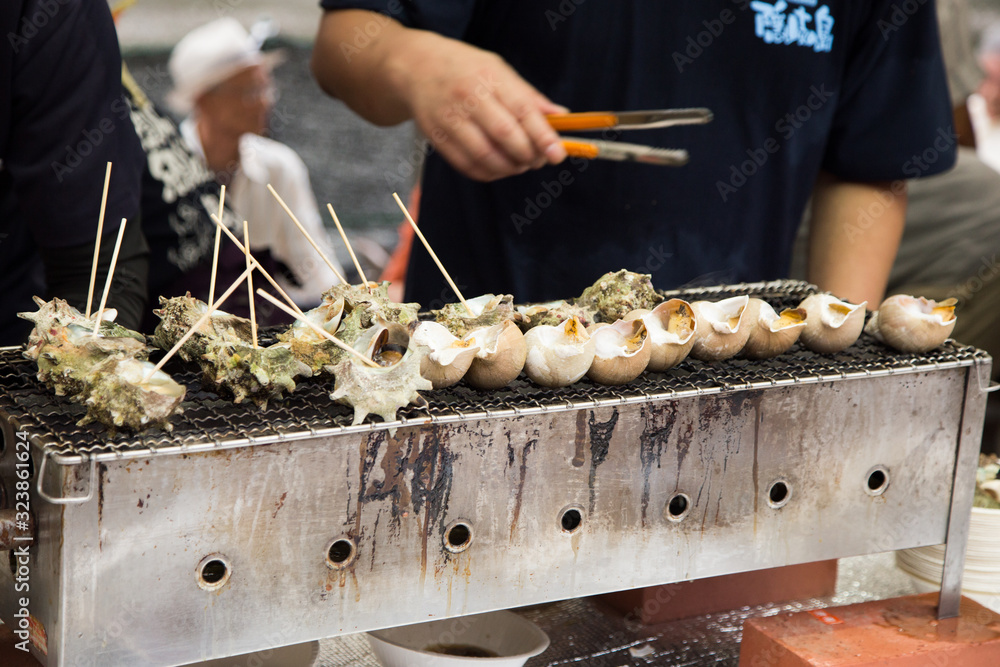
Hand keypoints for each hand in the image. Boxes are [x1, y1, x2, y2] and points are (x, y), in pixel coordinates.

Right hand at [391, 30, 568, 180]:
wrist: (416, 68)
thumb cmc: (465, 69)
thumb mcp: (498, 70)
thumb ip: (529, 96)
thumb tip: (562, 117)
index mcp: (488, 78)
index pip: (522, 110)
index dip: (543, 136)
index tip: (558, 154)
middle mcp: (467, 98)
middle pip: (505, 136)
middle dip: (528, 155)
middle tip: (539, 159)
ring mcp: (449, 120)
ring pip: (486, 156)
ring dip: (510, 168)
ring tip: (520, 164)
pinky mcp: (437, 139)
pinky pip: (468, 166)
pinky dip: (489, 173)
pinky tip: (500, 167)